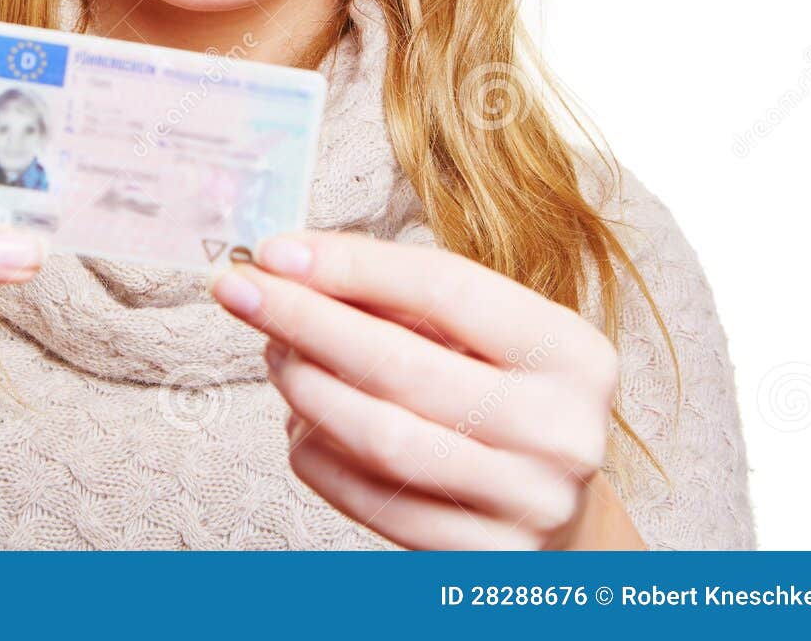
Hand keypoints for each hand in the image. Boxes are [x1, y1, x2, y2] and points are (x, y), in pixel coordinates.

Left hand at [210, 229, 621, 549]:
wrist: (556, 511)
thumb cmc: (501, 395)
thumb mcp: (480, 336)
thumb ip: (400, 298)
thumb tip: (290, 264)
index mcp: (573, 354)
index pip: (445, 290)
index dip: (350, 266)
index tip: (276, 250)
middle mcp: (561, 431)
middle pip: (401, 364)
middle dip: (302, 319)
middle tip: (238, 290)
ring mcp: (526, 504)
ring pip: (378, 435)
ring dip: (304, 385)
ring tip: (271, 352)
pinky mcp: (480, 560)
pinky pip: (369, 499)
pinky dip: (316, 453)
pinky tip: (297, 420)